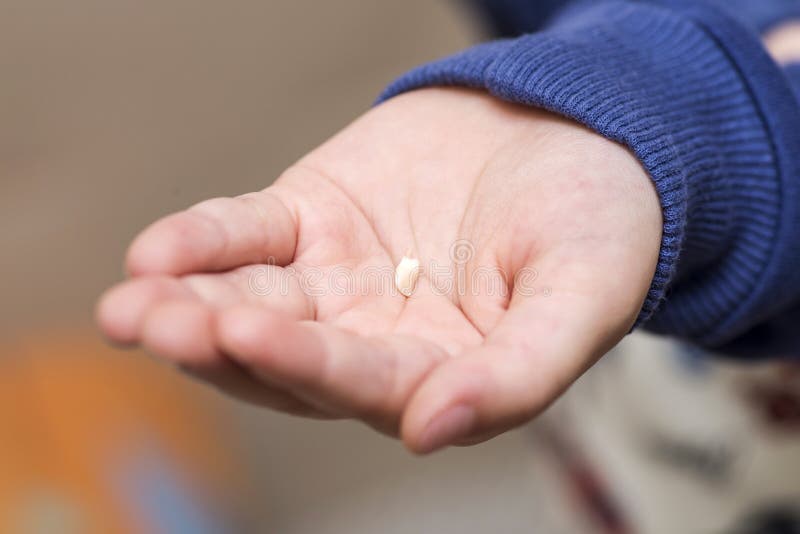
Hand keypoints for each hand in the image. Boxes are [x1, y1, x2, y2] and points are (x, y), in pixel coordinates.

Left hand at [97, 88, 661, 452]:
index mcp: (442, 373)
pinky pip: (247, 234)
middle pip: (289, 355)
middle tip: (162, 327)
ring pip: (252, 298)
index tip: (253, 337)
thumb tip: (431, 431)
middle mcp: (376, 337)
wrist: (573, 130)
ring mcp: (335, 280)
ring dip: (191, 302)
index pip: (368, 384)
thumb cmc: (597, 220)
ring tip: (133, 304)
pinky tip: (156, 251)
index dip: (314, 365)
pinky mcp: (308, 219)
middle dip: (223, 344)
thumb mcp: (583, 296)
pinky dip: (203, 239)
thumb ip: (519, 371)